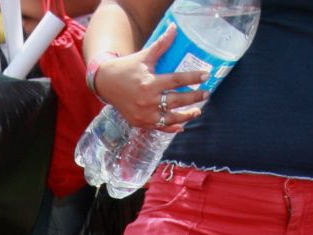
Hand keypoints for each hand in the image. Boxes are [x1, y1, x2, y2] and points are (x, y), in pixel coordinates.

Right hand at [92, 23, 210, 131]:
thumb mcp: (144, 56)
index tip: (206, 76)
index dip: (192, 78)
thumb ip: (161, 45)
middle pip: (176, 101)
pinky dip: (171, 128)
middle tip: (206, 93)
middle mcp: (147, 101)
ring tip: (198, 111)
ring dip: (186, 116)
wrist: (106, 83)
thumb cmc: (127, 68)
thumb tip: (174, 28)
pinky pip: (159, 127)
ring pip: (170, 118)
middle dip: (194, 98)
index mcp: (149, 83)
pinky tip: (181, 125)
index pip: (176, 81)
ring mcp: (144, 114)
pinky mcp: (140, 122)